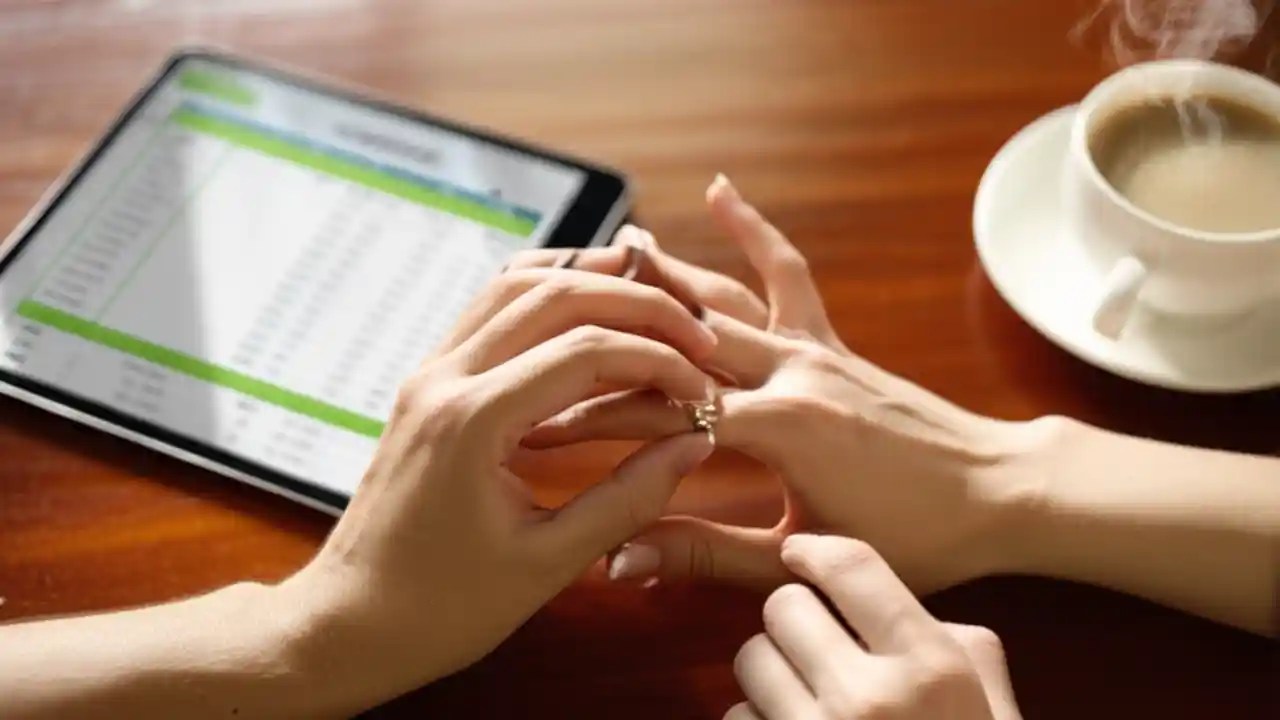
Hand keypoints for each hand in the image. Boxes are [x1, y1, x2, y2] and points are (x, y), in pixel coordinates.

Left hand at [277, 271, 718, 711]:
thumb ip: (629, 497)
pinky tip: (587, 312)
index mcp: (472, 421)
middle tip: (696, 330)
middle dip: (636, 302)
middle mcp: (444, 378)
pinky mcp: (428, 384)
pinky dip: (546, 297)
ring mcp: (429, 374)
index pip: (586, 351)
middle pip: (554, 293)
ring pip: (515, 284)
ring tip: (653, 296)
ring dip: (589, 281)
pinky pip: (490, 311)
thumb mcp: (549, 563)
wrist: (349, 622)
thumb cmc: (442, 609)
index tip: (704, 389)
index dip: (659, 360)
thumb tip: (694, 441)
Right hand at [518, 175, 1039, 592]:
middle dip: (606, 347)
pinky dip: (754, 232)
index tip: (536, 425)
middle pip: (676, 345)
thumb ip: (706, 553)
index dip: (593, 420)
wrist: (999, 491)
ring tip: (603, 251)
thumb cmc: (913, 537)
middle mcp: (791, 372)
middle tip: (542, 341)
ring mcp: (814, 348)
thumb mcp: (800, 557)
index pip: (661, 412)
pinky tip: (721, 194)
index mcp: (779, 427)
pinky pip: (787, 274)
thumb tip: (622, 558)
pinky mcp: (833, 341)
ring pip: (722, 298)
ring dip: (660, 276)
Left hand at [726, 535, 1020, 719]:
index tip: (801, 555)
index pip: (851, 567)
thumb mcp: (990, 705)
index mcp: (932, 667)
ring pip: (749, 659)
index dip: (816, 551)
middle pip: (783, 606)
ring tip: (807, 699)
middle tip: (818, 647)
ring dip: (770, 674)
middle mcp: (870, 698)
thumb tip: (890, 599)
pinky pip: (737, 719)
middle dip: (795, 622)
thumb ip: (954, 644)